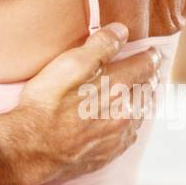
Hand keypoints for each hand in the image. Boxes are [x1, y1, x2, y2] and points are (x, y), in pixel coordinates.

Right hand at [0, 23, 159, 184]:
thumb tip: (122, 31)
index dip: (151, 57)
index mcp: (117, 86)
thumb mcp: (68, 65)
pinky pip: (132, 135)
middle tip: (150, 69)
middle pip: (148, 90)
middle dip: (150, 77)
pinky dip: (134, 123)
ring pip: (142, 113)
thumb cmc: (45, 104)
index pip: (145, 66)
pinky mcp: (110, 153)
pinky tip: (127, 122)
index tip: (153, 52)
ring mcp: (119, 135)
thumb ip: (99, 46)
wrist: (32, 149)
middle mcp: (124, 112)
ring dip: (144, 100)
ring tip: (141, 92)